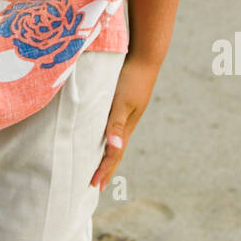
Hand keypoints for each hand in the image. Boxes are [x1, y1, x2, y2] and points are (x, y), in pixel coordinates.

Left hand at [90, 54, 159, 190]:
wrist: (144, 55)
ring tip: (98, 163)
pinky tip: (100, 132)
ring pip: (113, 138)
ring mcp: (125, 112)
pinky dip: (105, 135)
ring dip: (105, 153)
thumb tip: (114, 148)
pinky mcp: (121, 101)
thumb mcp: (122, 102)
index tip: (95, 186)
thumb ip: (116, 123)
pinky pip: (111, 125)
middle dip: (106, 167)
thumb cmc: (131, 78)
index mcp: (126, 126)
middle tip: (96, 184)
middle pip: (115, 150)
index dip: (104, 170)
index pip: (114, 154)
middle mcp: (126, 122)